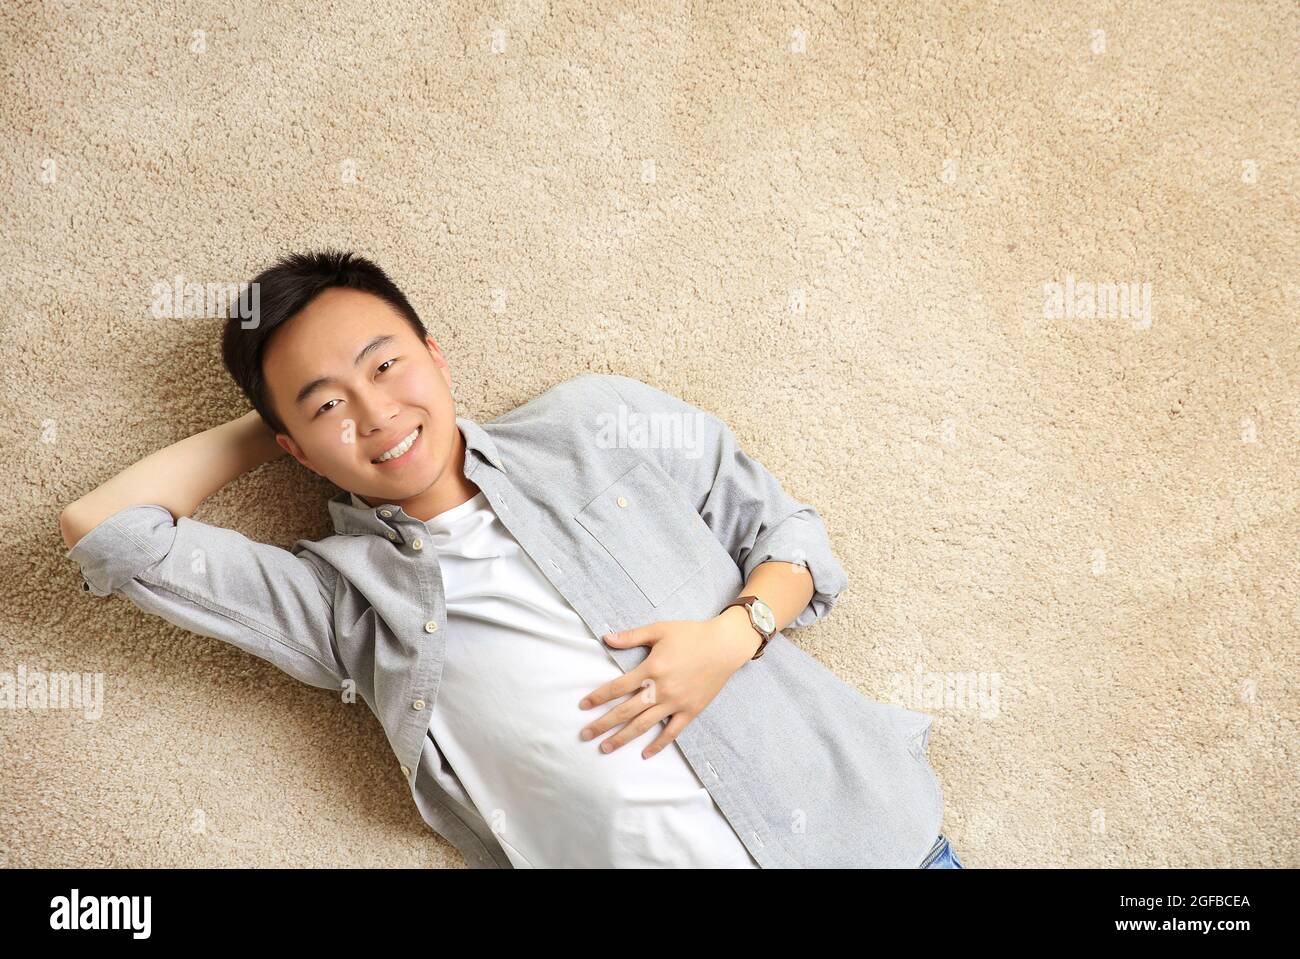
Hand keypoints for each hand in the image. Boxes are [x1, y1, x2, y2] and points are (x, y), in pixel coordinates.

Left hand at [577, 609, 759, 759]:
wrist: (725, 646)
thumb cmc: (692, 634)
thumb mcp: (660, 629)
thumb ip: (632, 636)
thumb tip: (606, 637)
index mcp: (651, 668)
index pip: (617, 687)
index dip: (598, 697)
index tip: (583, 706)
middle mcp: (661, 689)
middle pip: (625, 711)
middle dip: (603, 724)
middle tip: (585, 735)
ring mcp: (676, 703)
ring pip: (644, 725)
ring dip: (622, 738)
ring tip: (605, 748)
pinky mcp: (691, 711)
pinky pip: (672, 732)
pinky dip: (658, 745)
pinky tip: (645, 754)